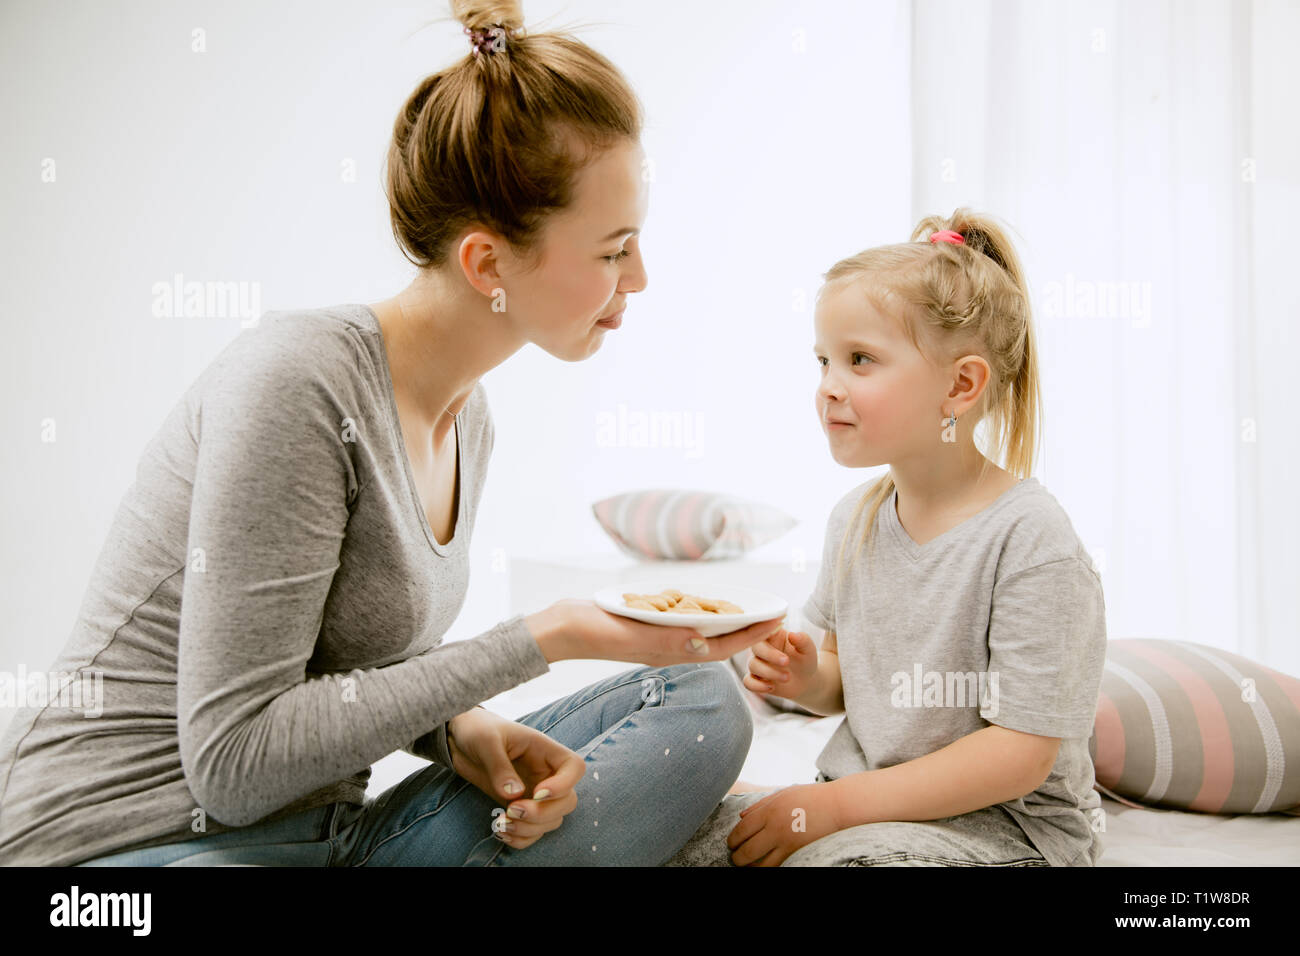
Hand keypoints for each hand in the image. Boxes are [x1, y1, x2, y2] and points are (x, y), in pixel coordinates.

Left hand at [446, 708, 583, 850]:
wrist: (461, 740)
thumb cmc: (477, 730)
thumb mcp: (485, 741)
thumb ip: (500, 766)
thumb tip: (515, 794)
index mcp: (544, 750)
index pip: (574, 767)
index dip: (564, 784)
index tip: (537, 792)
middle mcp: (545, 773)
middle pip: (567, 801)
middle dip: (543, 813)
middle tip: (512, 810)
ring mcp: (534, 793)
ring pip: (552, 820)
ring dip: (529, 828)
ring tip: (500, 824)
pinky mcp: (520, 808)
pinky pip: (533, 831)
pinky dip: (521, 838)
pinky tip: (500, 832)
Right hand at [539, 598, 785, 666]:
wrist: (562, 629)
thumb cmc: (595, 631)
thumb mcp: (633, 633)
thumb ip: (668, 639)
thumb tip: (704, 640)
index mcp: (671, 651)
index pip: (723, 644)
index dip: (753, 634)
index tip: (779, 622)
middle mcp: (669, 647)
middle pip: (718, 639)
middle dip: (748, 629)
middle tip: (775, 615)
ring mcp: (658, 639)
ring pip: (702, 631)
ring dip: (725, 622)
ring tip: (748, 610)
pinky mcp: (647, 628)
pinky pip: (682, 622)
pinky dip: (698, 613)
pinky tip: (702, 603)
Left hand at [726, 782, 843, 866]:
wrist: (838, 806)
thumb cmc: (809, 797)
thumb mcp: (782, 794)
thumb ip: (760, 805)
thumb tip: (741, 817)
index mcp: (769, 811)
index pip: (741, 830)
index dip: (732, 840)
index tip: (731, 843)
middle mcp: (776, 828)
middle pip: (747, 851)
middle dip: (737, 858)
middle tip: (735, 857)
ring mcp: (788, 843)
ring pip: (761, 866)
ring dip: (750, 867)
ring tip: (748, 866)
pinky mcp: (798, 853)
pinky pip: (778, 866)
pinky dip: (767, 868)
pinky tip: (765, 865)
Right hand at [743, 629, 818, 700]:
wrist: (806, 680)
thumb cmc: (805, 659)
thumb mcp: (808, 649)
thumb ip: (803, 640)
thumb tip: (793, 634)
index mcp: (772, 635)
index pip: (762, 629)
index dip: (764, 632)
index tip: (775, 635)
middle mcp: (762, 648)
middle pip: (756, 648)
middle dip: (770, 655)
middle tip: (787, 662)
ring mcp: (757, 663)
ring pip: (753, 665)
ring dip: (770, 672)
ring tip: (787, 677)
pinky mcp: (756, 679)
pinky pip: (748, 682)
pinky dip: (757, 686)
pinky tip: (771, 687)